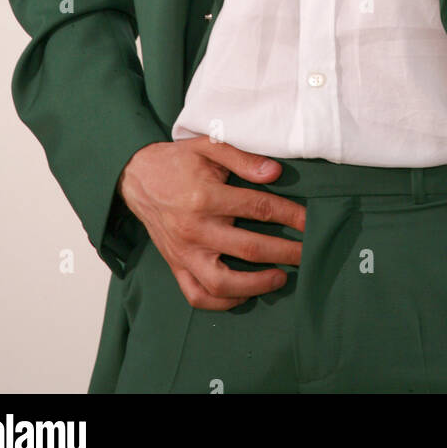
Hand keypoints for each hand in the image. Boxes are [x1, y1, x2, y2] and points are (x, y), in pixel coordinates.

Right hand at [117, 137, 305, 310]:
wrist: (136, 176)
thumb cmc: (177, 160)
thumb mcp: (209, 145)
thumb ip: (243, 158)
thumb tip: (275, 173)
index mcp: (205, 196)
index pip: (258, 208)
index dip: (289, 215)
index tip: (310, 221)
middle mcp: (194, 229)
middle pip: (248, 248)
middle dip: (285, 252)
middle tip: (308, 253)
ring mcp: (184, 252)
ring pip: (221, 283)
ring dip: (256, 285)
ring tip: (280, 277)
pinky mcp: (175, 265)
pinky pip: (197, 295)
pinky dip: (222, 302)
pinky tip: (244, 294)